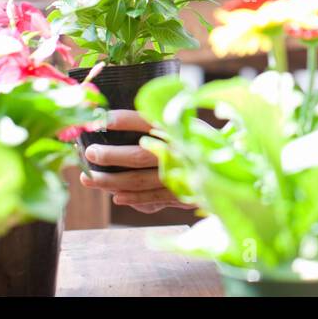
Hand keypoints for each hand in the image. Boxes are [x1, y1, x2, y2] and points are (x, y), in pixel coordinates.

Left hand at [78, 109, 193, 214]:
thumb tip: (111, 119)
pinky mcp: (182, 194)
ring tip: (88, 179)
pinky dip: (133, 199)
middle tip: (90, 153)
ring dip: (111, 181)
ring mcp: (180, 175)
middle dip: (110, 156)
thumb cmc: (196, 140)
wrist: (229, 165)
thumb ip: (157, 122)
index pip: (145, 122)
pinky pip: (153, 199)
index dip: (122, 120)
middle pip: (138, 155)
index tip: (100, 119)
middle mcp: (178, 151)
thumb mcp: (184, 124)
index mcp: (178, 128)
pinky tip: (115, 197)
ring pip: (139, 181)